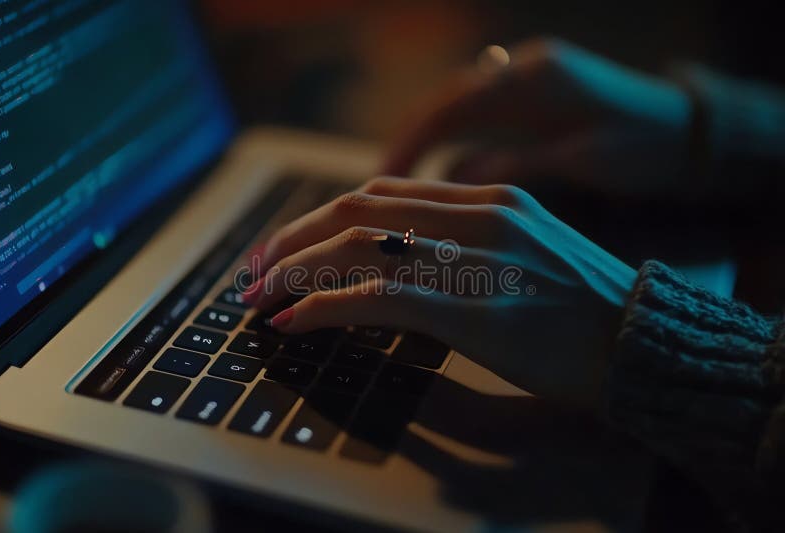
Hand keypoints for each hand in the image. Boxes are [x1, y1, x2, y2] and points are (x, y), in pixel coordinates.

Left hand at [247, 178, 635, 409]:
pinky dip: (322, 306)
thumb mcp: (528, 254)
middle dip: (293, 239)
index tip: (289, 246)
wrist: (645, 344)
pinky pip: (376, 298)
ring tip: (257, 295)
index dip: (324, 218)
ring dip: (293, 271)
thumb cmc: (586, 310)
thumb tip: (400, 263)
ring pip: (357, 249)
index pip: (382, 194)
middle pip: (356, 211)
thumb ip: (470, 243)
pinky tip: (293, 320)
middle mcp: (478, 215)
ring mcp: (475, 259)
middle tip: (254, 269)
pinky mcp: (472, 310)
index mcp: (490, 199)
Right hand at [380, 38, 692, 196]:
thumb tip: (456, 179)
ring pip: (454, 122)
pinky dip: (452, 160)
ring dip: (422, 158)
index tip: (381, 174)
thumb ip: (518, 165)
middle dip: (405, 150)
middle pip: (442, 109)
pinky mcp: (528, 110)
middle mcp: (521, 76)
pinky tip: (435, 192)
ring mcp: (523, 90)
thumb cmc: (646, 148)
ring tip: (389, 200)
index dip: (411, 141)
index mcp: (533, 81)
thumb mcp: (584, 160)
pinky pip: (475, 132)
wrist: (689, 136)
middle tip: (373, 192)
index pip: (452, 106)